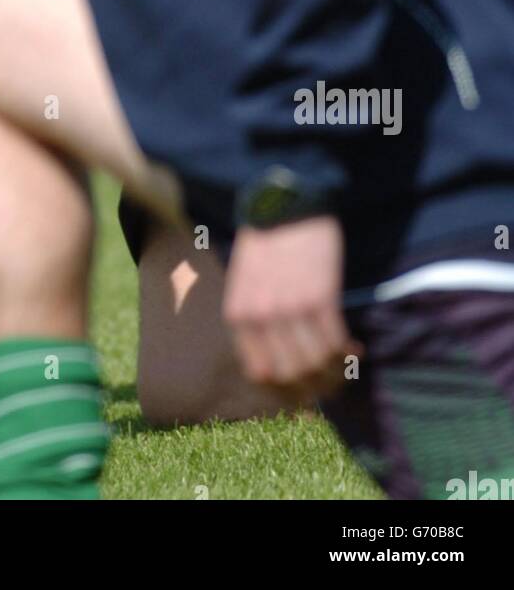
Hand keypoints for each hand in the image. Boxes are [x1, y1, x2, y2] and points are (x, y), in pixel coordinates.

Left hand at [223, 216, 359, 404]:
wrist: (286, 203)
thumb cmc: (267, 242)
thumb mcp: (245, 283)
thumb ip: (255, 319)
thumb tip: (276, 361)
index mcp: (239, 314)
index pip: (260, 375)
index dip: (286, 390)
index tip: (304, 387)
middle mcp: (261, 316)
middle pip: (291, 376)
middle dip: (315, 387)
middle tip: (332, 381)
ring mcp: (290, 308)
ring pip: (315, 365)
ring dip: (335, 373)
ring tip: (345, 364)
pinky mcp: (320, 296)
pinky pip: (335, 342)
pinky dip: (348, 353)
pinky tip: (355, 347)